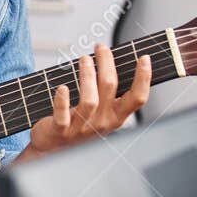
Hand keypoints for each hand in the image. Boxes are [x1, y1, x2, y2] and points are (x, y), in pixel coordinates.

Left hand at [24, 44, 151, 158]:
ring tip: (84, 59)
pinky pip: (63, 115)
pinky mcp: (61, 130)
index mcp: (116, 117)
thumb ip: (108, 91)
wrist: (53, 148)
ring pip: (89, 100)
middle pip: (110, 88)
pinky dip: (62, 100)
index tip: (144, 58)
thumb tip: (112, 60)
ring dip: (87, 75)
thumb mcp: (100, 111)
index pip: (137, 98)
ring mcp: (82, 128)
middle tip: (101, 47)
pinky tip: (62, 87)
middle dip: (107, 63)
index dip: (143, 78)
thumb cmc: (78, 123)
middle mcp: (102, 123)